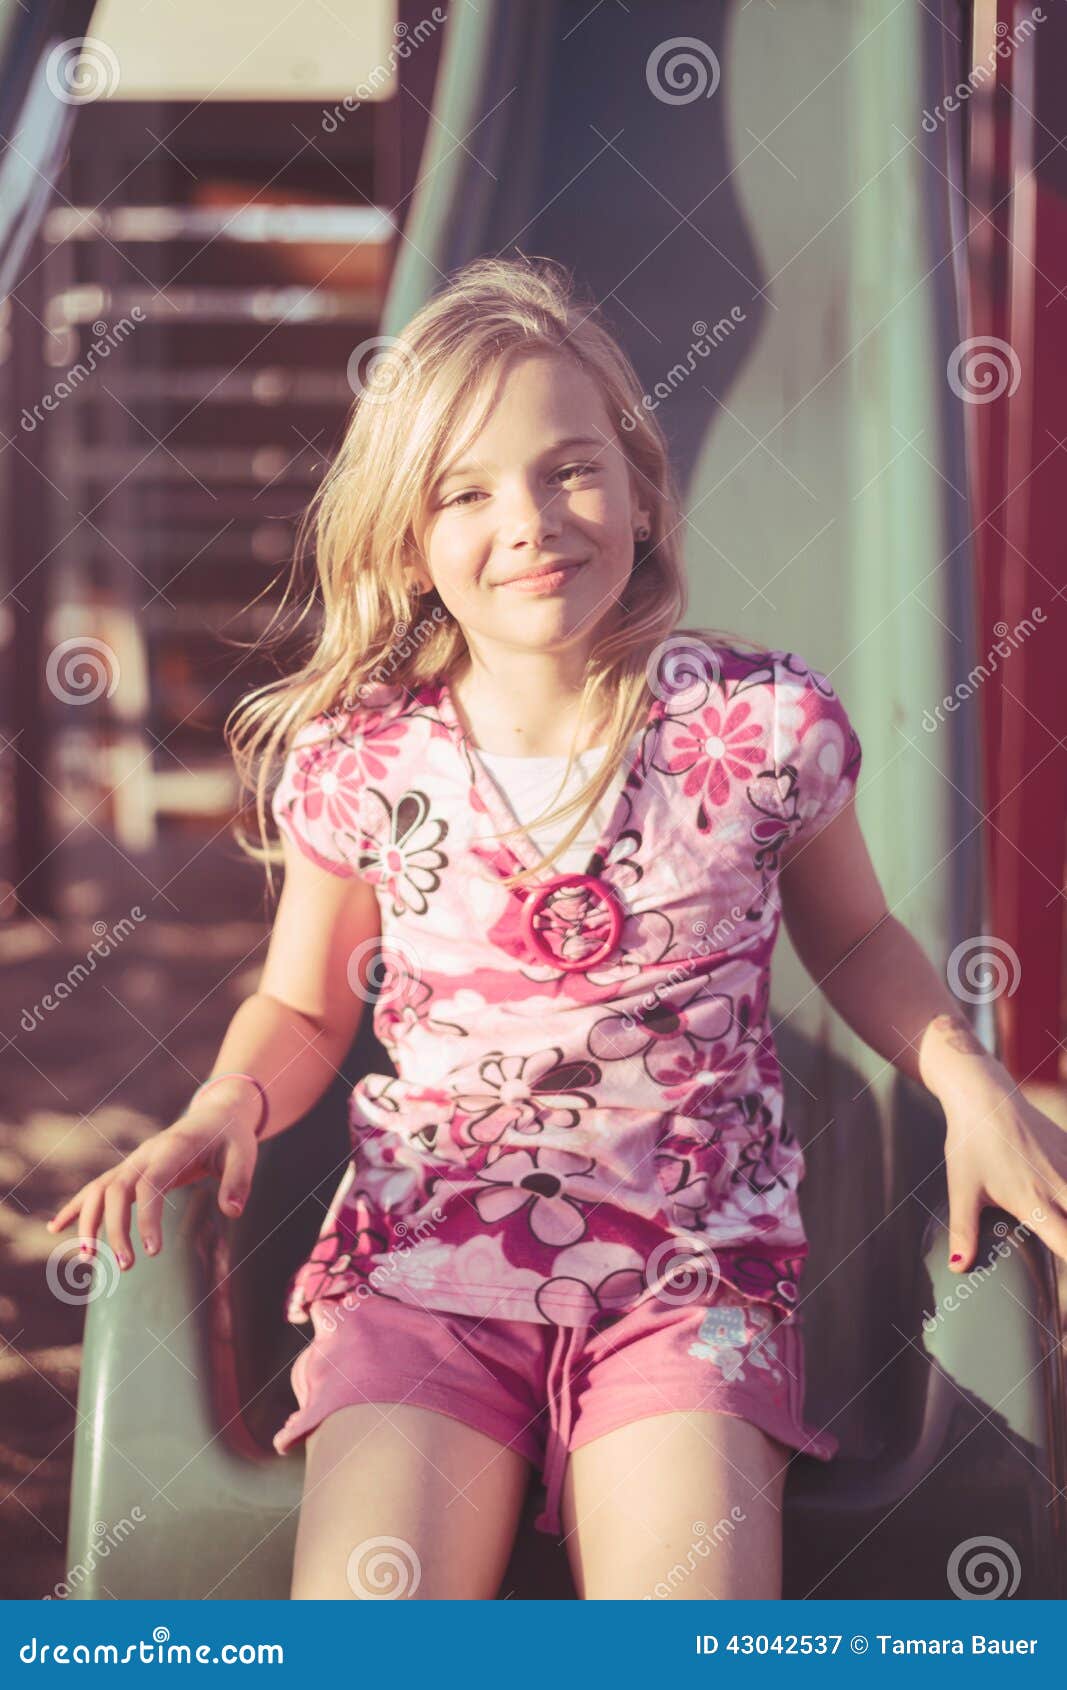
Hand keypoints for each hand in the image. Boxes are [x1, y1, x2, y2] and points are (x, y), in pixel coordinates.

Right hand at [44, 1110, 258, 1270]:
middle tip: (125, 1265)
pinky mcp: (129, 1171)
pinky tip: (55, 1227)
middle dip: (115, 1229)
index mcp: (173, 1149)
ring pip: (99, 1190)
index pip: (151, 1184)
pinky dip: (75, 1207)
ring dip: (88, 1223)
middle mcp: (145, 1154)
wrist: (216, 1117)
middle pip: (117, 1190)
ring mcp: (133, 1162)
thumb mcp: (245, 1155)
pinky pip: (96, 1189)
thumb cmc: (231, 1139)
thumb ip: (239, 1181)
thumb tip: (233, 1212)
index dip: (146, 1218)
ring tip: (86, 1259)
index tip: (152, 1251)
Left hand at [943, 1079, 1066, 1270]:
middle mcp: (1059, 1187)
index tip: (1065, 1286)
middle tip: (1063, 1237)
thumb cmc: (970, 1144)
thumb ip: (964, 1231)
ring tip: (1063, 1218)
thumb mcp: (961, 1190)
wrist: (983, 1095)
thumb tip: (957, 1267)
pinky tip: (1063, 1191)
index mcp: (1033, 1204)